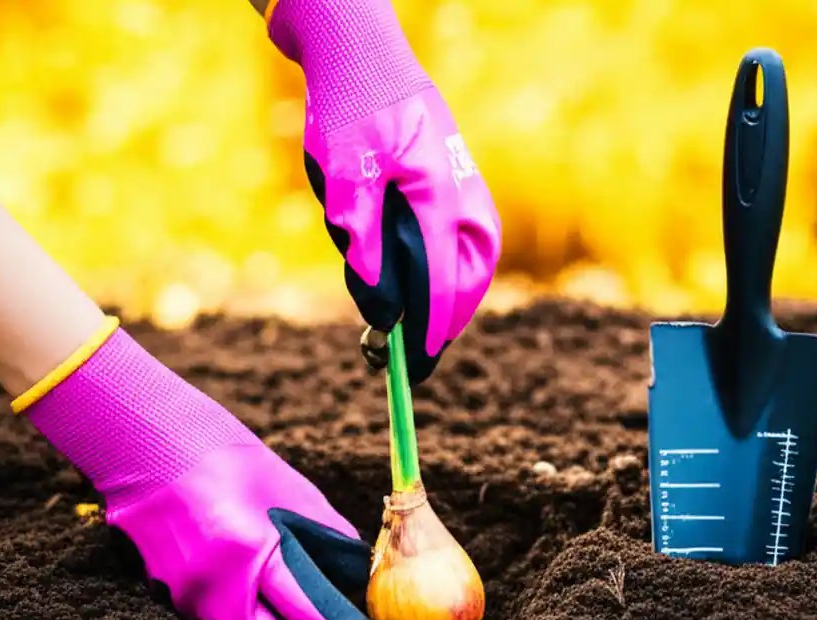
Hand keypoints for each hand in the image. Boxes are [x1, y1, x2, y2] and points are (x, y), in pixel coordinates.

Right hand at [20, 322, 398, 619]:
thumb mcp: (288, 489)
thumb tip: (356, 572)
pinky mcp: (175, 597)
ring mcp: (191, 596)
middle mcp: (216, 585)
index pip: (311, 612)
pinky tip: (273, 608)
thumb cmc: (225, 456)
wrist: (147, 444)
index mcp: (250, 551)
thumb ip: (326, 535)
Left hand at [269, 0, 501, 383]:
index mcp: (438, 197)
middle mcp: (463, 197)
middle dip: (442, 323)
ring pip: (472, 261)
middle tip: (415, 360)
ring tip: (417, 328)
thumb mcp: (344, 180)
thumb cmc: (349, 111)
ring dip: (448, 298)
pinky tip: (430, 281)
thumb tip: (380, 311)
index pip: (439, 284)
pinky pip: (468, 240)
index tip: (411, 367)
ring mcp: (467, 188)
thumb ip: (362, 246)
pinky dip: (452, 270)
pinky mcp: (459, 183)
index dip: (424, 331)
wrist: (366, 55)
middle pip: (467, 280)